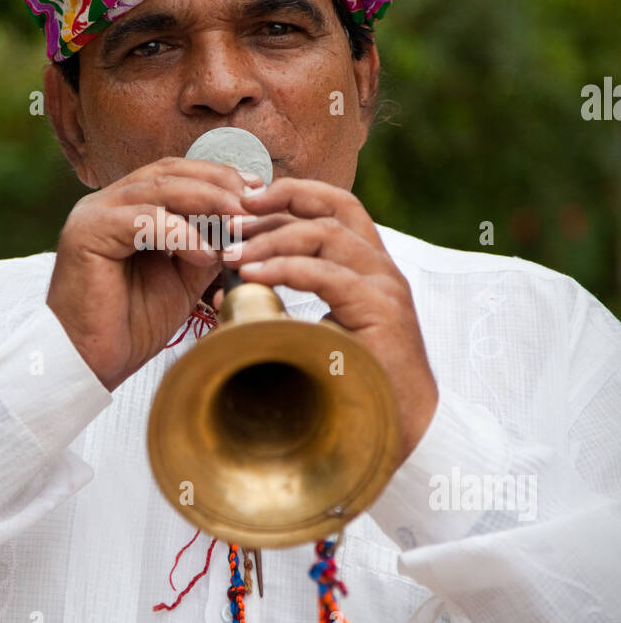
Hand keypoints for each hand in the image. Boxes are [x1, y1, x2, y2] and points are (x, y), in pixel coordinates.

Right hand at [46, 157, 252, 390]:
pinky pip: (144, 220)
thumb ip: (203, 247)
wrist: (89, 363)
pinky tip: (207, 253)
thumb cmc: (129, 326)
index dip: (217, 177)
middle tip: (255, 201)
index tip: (257, 191)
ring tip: (240, 223)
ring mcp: (94, 214)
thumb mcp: (181, 280)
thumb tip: (240, 225)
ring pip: (159, 189)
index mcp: (126, 208)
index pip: (175, 174)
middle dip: (218, 184)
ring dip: (207, 202)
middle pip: (169, 172)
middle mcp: (107, 203)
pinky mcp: (87, 232)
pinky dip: (181, 233)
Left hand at [215, 178, 438, 463]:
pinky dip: (286, 269)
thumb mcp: (306, 332)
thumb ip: (275, 305)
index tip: (243, 199)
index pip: (333, 208)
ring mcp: (385, 286)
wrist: (397, 428)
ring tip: (232, 253)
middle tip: (230, 219)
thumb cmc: (351, 384)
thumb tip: (225, 290)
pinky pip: (330, 276)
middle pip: (333, 207)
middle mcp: (380, 268)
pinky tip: (252, 274)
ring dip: (272, 239)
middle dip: (277, 205)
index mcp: (366, 267)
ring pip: (327, 234)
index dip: (290, 194)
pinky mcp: (382, 310)